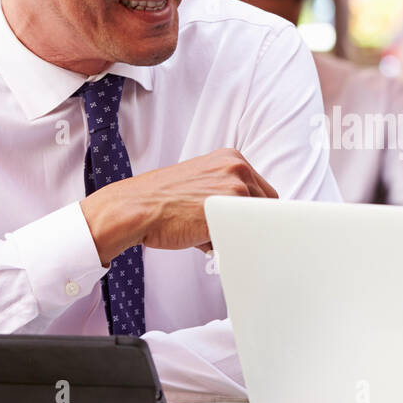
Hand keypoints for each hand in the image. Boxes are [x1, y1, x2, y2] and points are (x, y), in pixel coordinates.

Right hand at [80, 148, 276, 261]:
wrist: (136, 208)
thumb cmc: (161, 200)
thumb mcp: (199, 181)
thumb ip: (225, 191)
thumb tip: (244, 215)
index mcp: (231, 158)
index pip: (262, 191)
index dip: (253, 213)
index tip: (246, 224)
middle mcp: (237, 168)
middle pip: (266, 208)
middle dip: (247, 224)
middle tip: (223, 233)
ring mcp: (236, 188)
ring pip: (255, 223)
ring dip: (236, 234)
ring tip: (206, 234)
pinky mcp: (231, 211)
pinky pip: (245, 236)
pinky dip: (231, 244)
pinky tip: (206, 241)